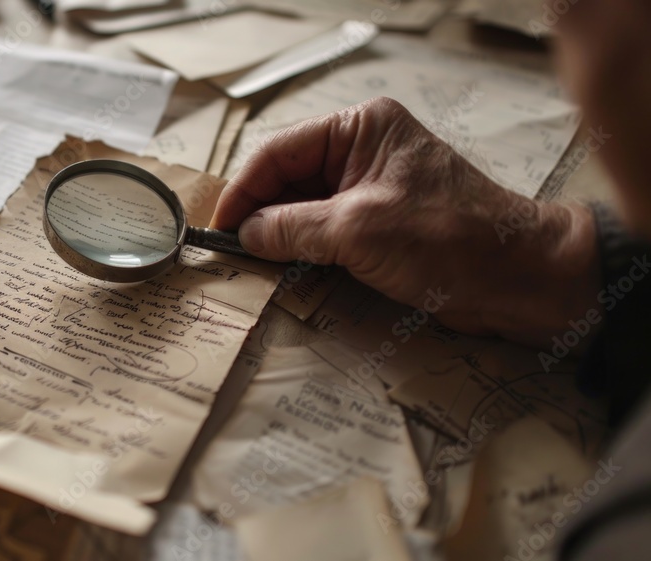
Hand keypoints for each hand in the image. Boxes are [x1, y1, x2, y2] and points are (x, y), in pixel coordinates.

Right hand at [211, 97, 598, 347]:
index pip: (280, 152)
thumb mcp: (360, 229)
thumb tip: (244, 234)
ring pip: (303, 208)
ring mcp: (370, 189)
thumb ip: (293, 228)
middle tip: (229, 251)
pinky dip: (301, 251)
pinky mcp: (379, 225)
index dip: (243, 190)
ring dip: (276, 235)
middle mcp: (362, 151)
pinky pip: (325, 232)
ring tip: (248, 264)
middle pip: (288, 179)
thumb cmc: (451, 240)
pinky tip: (282, 270)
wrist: (522, 280)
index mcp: (361, 128)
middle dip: (258, 213)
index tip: (219, 228)